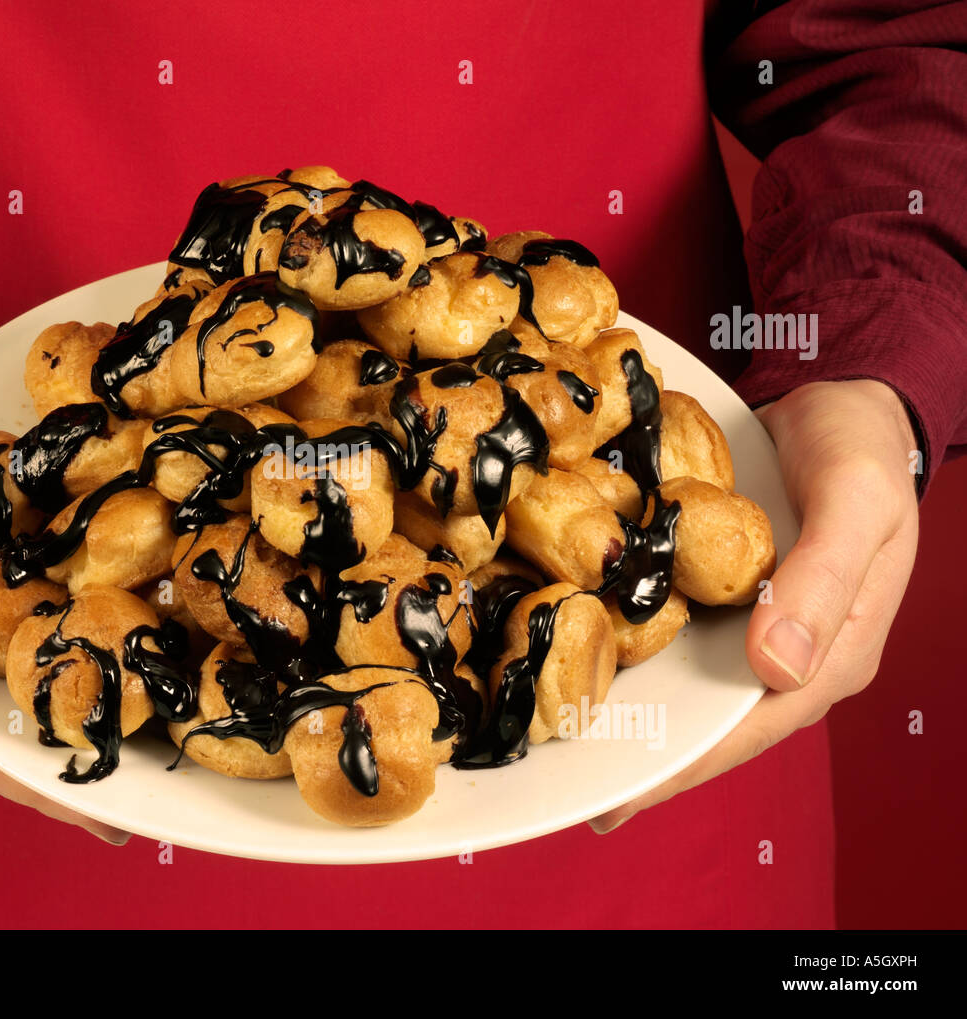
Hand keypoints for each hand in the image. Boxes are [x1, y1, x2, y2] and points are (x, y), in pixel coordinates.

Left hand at [589, 379, 919, 832]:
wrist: (842, 401)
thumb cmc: (862, 451)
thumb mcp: (857, 503)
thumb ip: (823, 580)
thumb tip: (777, 667)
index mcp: (832, 652)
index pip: (750, 729)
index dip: (684, 767)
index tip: (616, 800)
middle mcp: (785, 651)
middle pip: (706, 719)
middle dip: (641, 752)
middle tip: (559, 775)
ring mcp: (749, 622)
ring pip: (683, 678)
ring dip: (626, 704)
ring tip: (550, 728)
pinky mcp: (719, 588)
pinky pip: (671, 626)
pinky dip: (627, 641)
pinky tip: (574, 648)